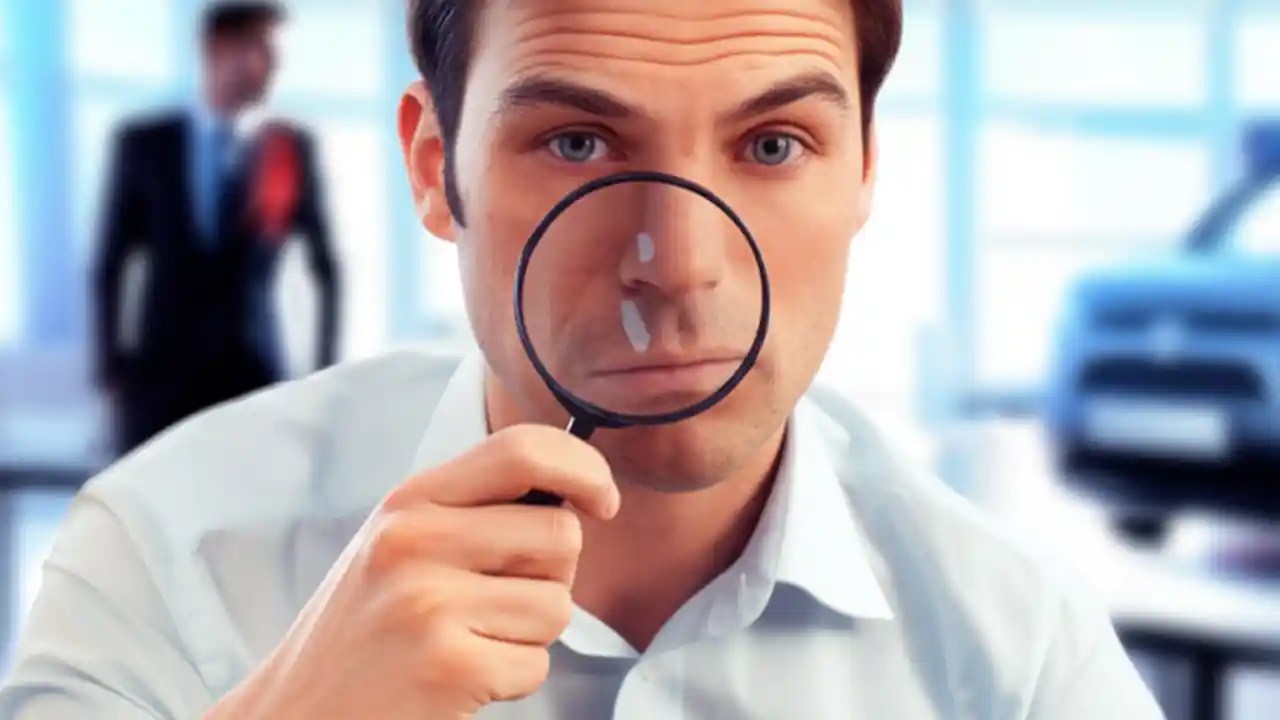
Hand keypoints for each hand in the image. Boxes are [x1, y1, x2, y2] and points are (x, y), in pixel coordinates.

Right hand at [205, 424, 619, 719]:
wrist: (296, 713)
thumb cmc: (365, 629)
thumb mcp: (399, 545)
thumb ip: (472, 509)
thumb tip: (577, 493)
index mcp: (408, 502)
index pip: (521, 448)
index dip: (582, 467)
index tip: (603, 499)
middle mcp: (415, 542)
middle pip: (560, 534)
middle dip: (552, 573)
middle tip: (495, 600)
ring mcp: (429, 604)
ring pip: (556, 605)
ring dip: (530, 634)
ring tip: (469, 640)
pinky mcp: (447, 666)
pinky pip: (537, 665)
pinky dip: (512, 679)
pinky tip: (461, 679)